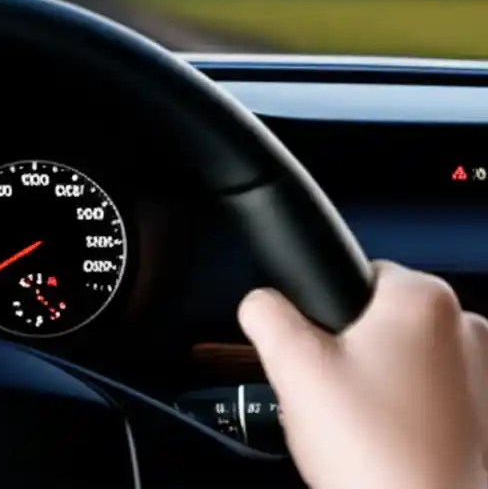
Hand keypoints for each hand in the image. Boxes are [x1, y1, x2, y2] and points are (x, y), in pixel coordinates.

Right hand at [239, 261, 487, 488]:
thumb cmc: (377, 453)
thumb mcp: (292, 367)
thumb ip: (265, 315)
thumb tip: (260, 303)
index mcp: (423, 299)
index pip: (357, 273)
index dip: (323, 314)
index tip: (318, 354)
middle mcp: (465, 328)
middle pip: (378, 321)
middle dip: (347, 354)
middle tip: (331, 396)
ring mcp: (482, 375)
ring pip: (402, 361)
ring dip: (375, 385)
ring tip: (359, 427)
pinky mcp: (483, 415)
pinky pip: (427, 397)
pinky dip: (404, 413)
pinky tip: (385, 442)